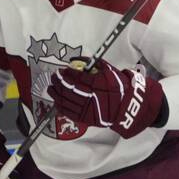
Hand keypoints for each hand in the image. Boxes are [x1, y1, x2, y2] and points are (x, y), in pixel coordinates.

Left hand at [47, 58, 165, 137]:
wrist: (127, 107)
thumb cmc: (119, 87)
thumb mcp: (109, 71)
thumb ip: (93, 64)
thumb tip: (76, 59)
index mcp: (96, 84)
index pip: (76, 77)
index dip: (66, 73)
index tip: (62, 70)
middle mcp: (90, 96)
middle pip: (68, 88)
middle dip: (58, 81)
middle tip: (54, 77)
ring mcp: (87, 109)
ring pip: (66, 100)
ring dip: (56, 93)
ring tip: (51, 88)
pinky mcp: (86, 119)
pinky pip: (69, 113)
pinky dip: (61, 107)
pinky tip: (57, 101)